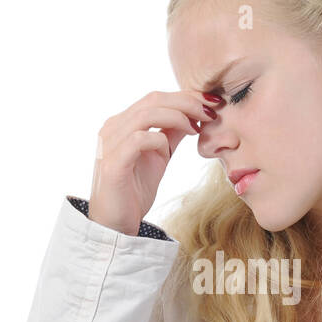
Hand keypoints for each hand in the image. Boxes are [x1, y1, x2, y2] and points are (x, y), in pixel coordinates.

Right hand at [88, 89, 221, 235]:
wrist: (115, 224)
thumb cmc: (134, 191)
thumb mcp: (159, 157)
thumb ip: (170, 135)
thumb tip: (192, 116)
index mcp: (123, 123)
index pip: (155, 98)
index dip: (185, 97)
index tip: (211, 104)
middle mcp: (113, 128)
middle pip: (153, 99)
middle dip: (187, 102)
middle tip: (210, 112)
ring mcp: (110, 143)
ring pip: (147, 114)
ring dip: (177, 117)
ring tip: (195, 128)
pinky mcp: (112, 162)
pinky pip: (139, 139)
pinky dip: (159, 141)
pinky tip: (167, 152)